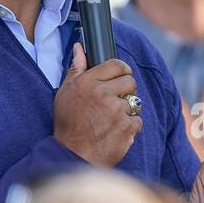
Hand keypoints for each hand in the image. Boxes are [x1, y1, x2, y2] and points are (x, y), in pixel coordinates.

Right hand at [53, 44, 140, 166]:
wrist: (72, 155)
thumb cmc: (68, 124)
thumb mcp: (66, 92)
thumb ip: (76, 69)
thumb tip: (79, 48)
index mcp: (88, 82)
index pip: (117, 65)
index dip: (121, 71)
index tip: (120, 78)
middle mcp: (103, 93)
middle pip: (131, 81)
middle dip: (126, 90)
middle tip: (115, 101)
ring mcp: (117, 111)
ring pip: (135, 102)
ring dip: (127, 110)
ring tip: (112, 119)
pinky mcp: (127, 127)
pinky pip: (138, 121)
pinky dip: (130, 127)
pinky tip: (115, 131)